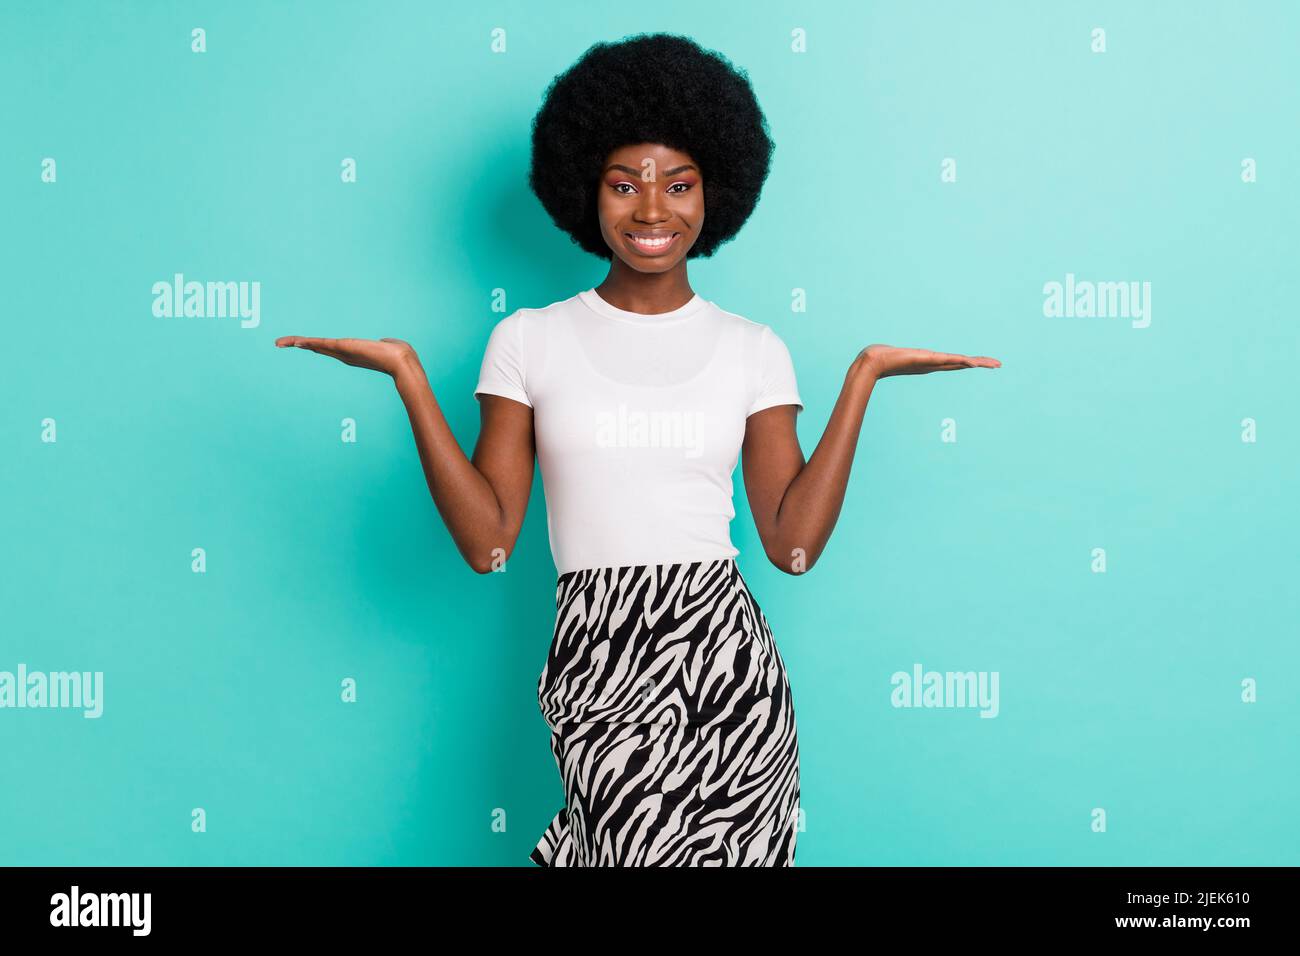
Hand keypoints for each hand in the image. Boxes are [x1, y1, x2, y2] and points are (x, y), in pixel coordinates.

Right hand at [274, 335, 421, 377]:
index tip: (302, 343)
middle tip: (281, 343)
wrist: (402, 361)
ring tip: (281, 342)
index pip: (329, 348)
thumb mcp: (388, 345)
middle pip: (317, 347)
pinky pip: (322, 344)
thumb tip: (385, 342)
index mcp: (352, 353)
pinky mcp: (345, 348)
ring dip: (298, 343)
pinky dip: (309, 342)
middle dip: (299, 344)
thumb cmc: (399, 354)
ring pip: (316, 346)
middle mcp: (344, 355)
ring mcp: (343, 353)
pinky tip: (297, 341)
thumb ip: (383, 343)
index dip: (314, 345)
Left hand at [858, 344, 1000, 378]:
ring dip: (975, 363)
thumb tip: (895, 351)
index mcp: (930, 363)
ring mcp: (930, 363)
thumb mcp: (898, 354)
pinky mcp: (924, 360)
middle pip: (961, 363)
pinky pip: (946, 360)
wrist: (873, 361)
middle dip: (980, 363)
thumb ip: (899, 353)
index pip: (955, 362)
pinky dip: (959, 361)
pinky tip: (970, 362)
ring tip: (991, 364)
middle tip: (998, 364)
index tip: (984, 363)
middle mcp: (933, 364)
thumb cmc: (884, 358)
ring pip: (957, 362)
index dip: (970, 363)